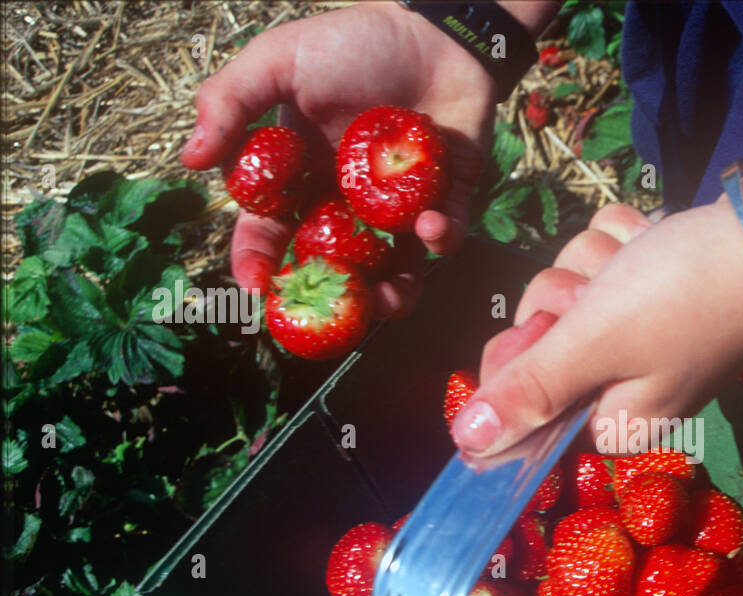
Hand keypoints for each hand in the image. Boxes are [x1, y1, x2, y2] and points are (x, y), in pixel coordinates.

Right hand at [181, 2, 496, 316]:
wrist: (432, 30)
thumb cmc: (352, 43)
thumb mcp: (279, 60)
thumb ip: (231, 101)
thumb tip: (189, 158)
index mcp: (302, 181)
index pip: (272, 235)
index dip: (259, 264)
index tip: (257, 287)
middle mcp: (348, 205)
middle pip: (333, 268)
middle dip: (332, 299)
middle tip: (333, 314)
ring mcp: (399, 209)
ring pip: (394, 270)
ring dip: (392, 295)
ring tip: (388, 300)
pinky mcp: (449, 201)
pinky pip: (445, 237)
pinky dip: (440, 239)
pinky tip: (430, 225)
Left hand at [451, 198, 742, 456]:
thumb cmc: (684, 295)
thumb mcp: (595, 345)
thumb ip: (529, 392)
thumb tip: (466, 445)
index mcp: (609, 423)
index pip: (522, 400)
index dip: (524, 354)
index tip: (552, 327)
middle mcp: (620, 387)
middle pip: (540, 334)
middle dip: (566, 294)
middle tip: (610, 289)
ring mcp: (637, 335)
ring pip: (567, 284)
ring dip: (597, 260)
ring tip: (643, 261)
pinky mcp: (650, 287)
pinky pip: (602, 256)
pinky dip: (625, 240)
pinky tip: (657, 243)